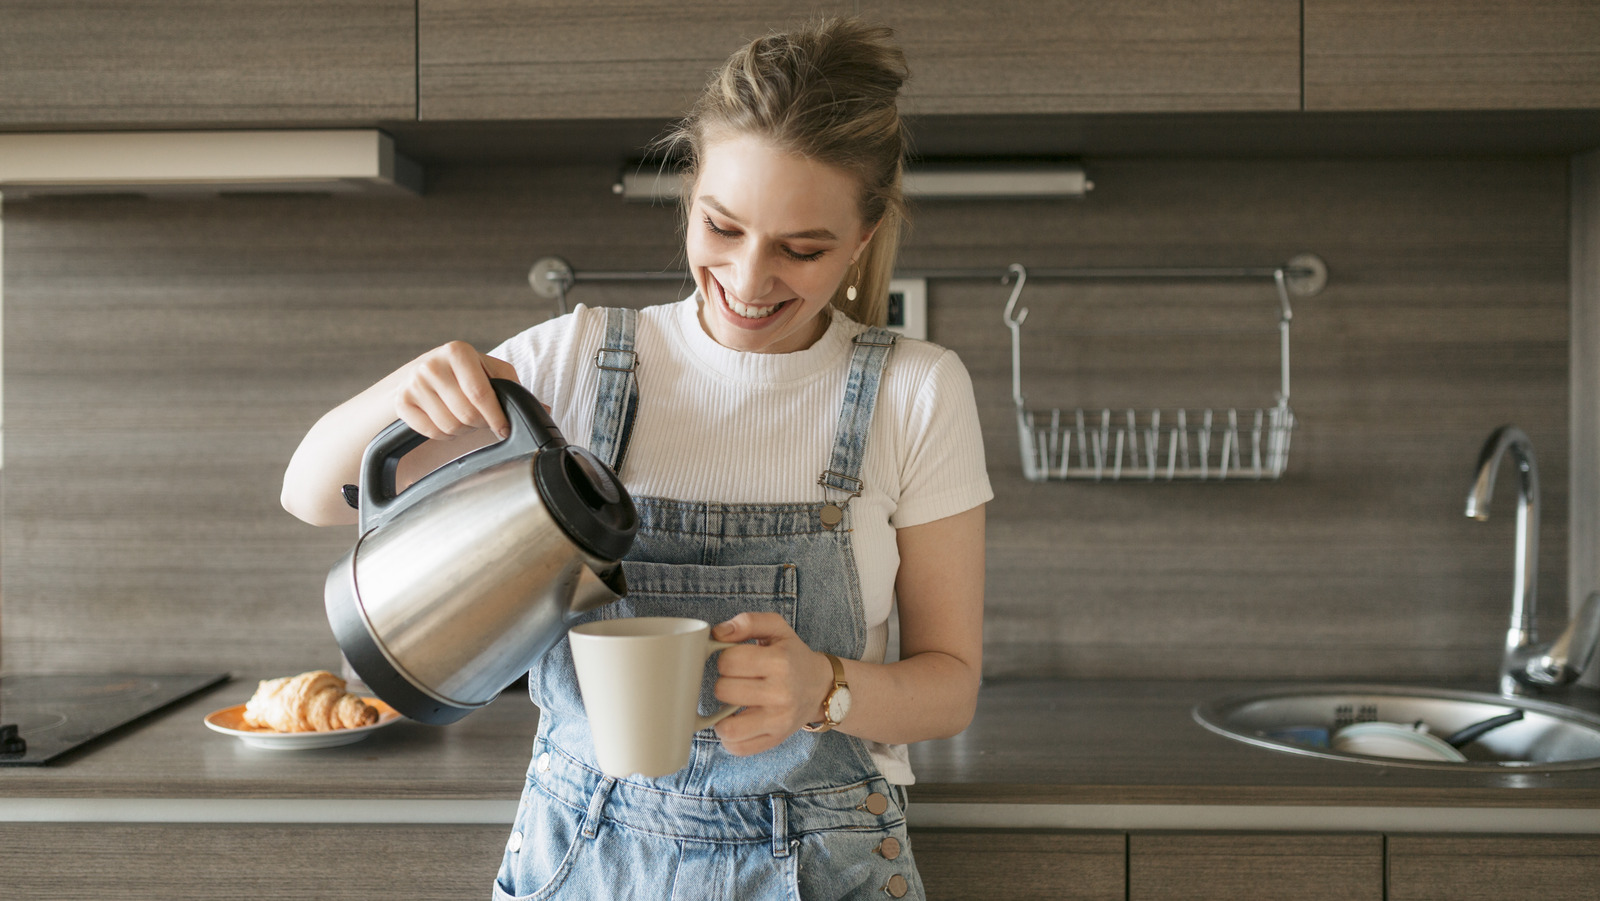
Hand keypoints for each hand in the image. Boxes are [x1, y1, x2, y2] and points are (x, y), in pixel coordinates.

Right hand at [394, 341, 520, 439]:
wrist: (425, 369)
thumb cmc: (465, 371)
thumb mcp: (491, 370)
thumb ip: (514, 388)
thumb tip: (543, 410)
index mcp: (458, 351)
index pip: (480, 394)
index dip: (496, 417)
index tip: (504, 429)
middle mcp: (432, 365)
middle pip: (466, 414)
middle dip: (481, 423)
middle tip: (483, 419)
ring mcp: (414, 383)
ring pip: (449, 426)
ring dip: (463, 429)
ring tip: (465, 416)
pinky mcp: (402, 402)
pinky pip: (431, 432)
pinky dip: (445, 434)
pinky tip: (447, 420)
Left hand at [710, 613, 834, 755]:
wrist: (821, 687)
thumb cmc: (792, 656)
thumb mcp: (776, 629)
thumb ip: (747, 622)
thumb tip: (718, 633)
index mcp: (779, 662)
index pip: (728, 661)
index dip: (725, 658)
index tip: (735, 660)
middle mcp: (781, 693)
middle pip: (724, 690)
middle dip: (724, 682)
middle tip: (737, 680)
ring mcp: (778, 721)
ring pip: (728, 727)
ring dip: (722, 714)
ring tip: (733, 704)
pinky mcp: (775, 740)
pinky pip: (738, 747)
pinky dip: (730, 738)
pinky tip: (737, 722)